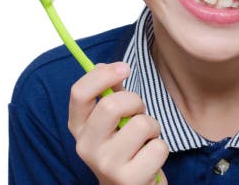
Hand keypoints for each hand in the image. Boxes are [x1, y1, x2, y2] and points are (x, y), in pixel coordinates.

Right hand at [68, 62, 168, 184]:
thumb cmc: (124, 147)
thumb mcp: (112, 121)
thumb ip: (109, 94)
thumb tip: (104, 66)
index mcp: (78, 127)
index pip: (79, 93)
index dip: (102, 75)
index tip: (124, 67)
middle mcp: (86, 147)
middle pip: (110, 106)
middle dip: (135, 101)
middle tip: (139, 111)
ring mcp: (106, 165)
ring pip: (140, 125)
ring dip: (152, 126)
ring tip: (146, 139)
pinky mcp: (129, 180)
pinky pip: (158, 147)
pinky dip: (160, 147)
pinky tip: (150, 158)